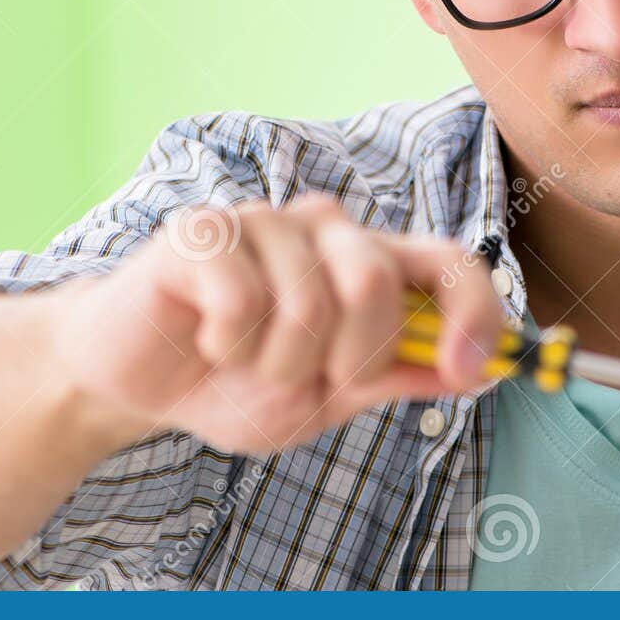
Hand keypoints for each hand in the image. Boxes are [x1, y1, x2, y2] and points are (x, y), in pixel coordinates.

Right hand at [55, 194, 504, 453]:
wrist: (136, 385)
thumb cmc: (235, 383)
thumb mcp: (328, 398)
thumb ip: (398, 375)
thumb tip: (483, 369)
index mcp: (368, 261)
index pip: (450, 261)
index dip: (475, 312)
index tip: (468, 372)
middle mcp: (324, 227)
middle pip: (376, 282)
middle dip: (344, 358)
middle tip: (301, 378)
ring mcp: (263, 221)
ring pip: (306, 304)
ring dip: (273, 365)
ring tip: (241, 359)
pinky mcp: (203, 229)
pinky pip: (241, 300)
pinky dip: (226, 346)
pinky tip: (206, 340)